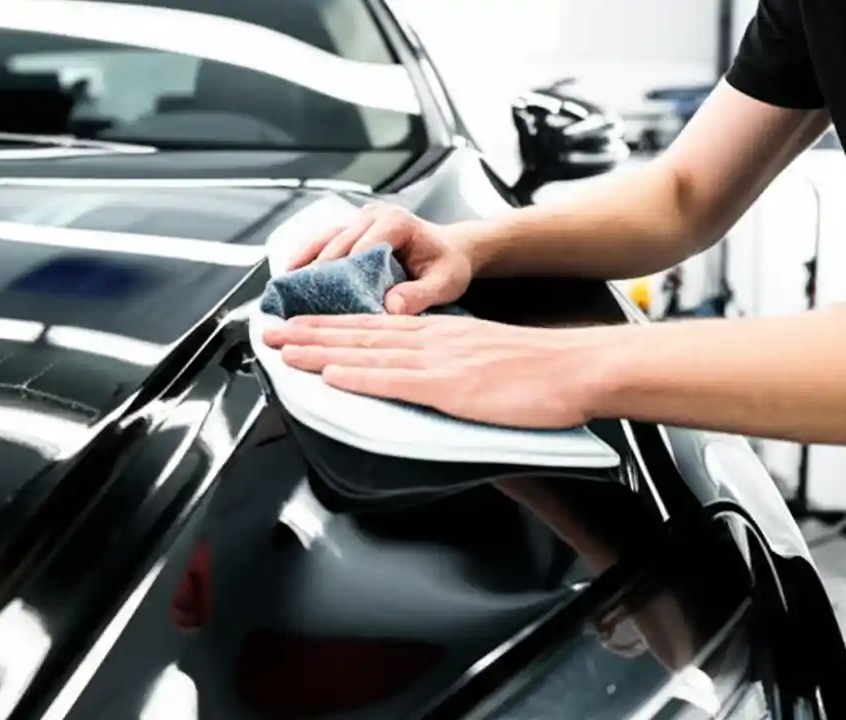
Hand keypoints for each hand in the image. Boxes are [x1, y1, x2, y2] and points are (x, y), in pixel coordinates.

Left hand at [262, 313, 618, 428]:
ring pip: (366, 351)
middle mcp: (431, 340)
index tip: (299, 326)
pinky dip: (358, 376)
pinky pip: (394, 380)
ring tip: (282, 349)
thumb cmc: (540, 370)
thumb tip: (429, 379)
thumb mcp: (486, 358)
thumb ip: (452, 367)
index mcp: (439, 334)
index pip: (374, 327)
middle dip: (309, 332)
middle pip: (358, 333)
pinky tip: (330, 376)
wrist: (576, 367)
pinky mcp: (450, 385)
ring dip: (318, 350)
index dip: (330, 327)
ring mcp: (438, 361)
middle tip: (269, 331)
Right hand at [286, 202, 474, 314]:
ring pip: (323, 239)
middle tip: (298, 301)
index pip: (361, 248)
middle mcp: (373, 216)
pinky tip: (290, 275)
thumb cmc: (448, 264)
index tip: (325, 299)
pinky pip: (322, 241)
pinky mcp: (350, 229)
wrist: (451, 250)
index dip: (342, 274)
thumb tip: (390, 308)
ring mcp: (359, 220)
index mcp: (396, 222)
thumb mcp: (444, 282)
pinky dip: (306, 257)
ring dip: (304, 263)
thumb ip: (420, 294)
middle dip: (318, 273)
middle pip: (337, 245)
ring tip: (283, 288)